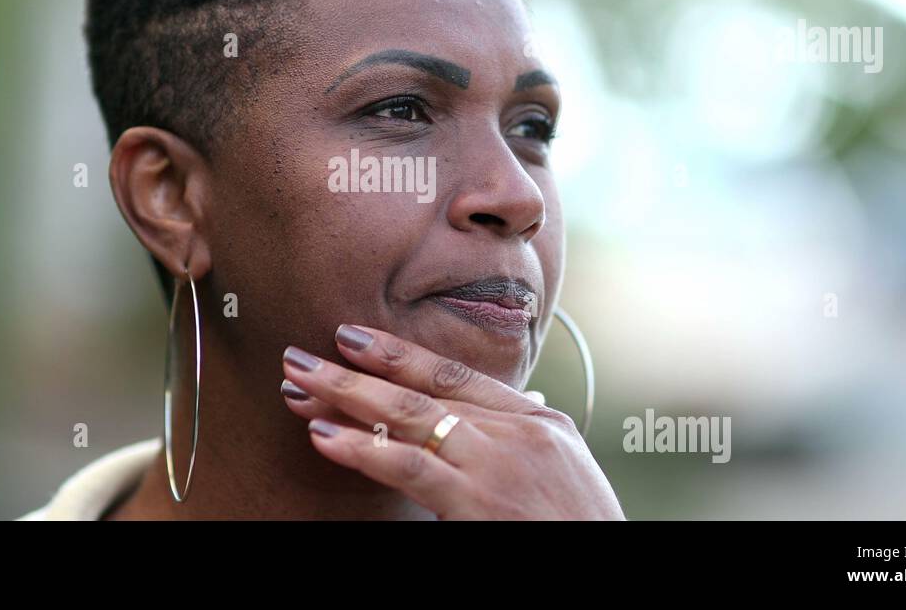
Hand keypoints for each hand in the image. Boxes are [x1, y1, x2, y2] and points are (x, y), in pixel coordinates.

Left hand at [280, 324, 624, 519]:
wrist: (607, 570)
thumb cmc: (581, 531)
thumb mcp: (561, 472)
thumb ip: (520, 442)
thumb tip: (484, 421)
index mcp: (540, 421)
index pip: (456, 375)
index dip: (399, 353)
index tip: (352, 336)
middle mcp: (519, 433)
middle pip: (423, 389)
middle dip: (358, 370)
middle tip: (304, 355)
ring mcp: (499, 465)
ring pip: (409, 418)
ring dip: (347, 399)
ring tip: (299, 387)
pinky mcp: (480, 503)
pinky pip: (409, 467)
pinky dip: (364, 449)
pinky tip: (328, 437)